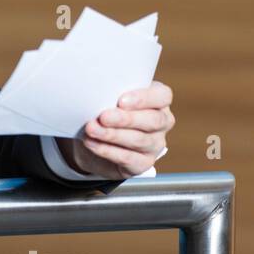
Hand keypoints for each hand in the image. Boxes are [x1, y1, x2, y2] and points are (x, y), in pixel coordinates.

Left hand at [58, 80, 174, 178]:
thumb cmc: (105, 110)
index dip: (144, 98)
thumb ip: (110, 92)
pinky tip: (92, 143)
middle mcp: (161, 122)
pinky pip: (128, 158)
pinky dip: (107, 151)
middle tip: (103, 117)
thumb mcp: (109, 96)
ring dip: (112, 135)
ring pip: (139, 140)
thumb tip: (93, 90)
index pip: (162, 96)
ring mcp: (155, 144)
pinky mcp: (143, 163)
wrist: (94, 139)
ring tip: (91, 129)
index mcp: (158, 100)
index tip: (121, 100)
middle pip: (153, 120)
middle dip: (126, 119)